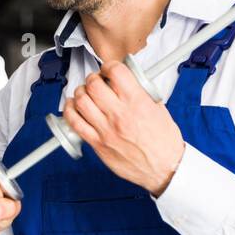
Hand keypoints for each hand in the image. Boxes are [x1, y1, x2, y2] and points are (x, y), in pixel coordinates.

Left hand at [62, 62, 185, 195]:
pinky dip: (70, 111)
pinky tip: (73, 106)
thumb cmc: (163, 142)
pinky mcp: (97, 144)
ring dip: (80, 92)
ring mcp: (106, 130)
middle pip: (94, 84)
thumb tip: (128, 80)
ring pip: (81, 101)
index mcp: (137, 102)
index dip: (109, 66)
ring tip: (85, 93)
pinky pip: (75, 123)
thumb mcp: (159, 108)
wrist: (164, 168)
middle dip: (94, 78)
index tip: (109, 70)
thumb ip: (141, 92)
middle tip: (97, 82)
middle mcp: (119, 114)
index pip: (115, 72)